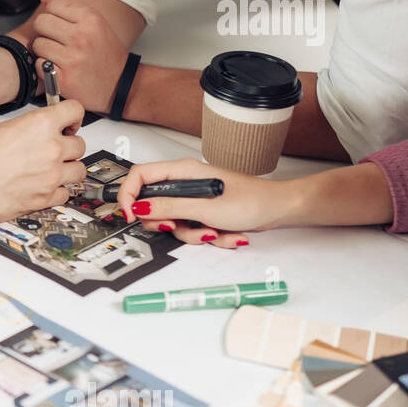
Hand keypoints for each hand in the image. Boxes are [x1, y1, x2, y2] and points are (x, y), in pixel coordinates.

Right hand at [0, 100, 87, 221]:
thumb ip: (24, 130)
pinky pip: (65, 194)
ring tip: (55, 170)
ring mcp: (50, 176)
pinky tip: (45, 187)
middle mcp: (50, 149)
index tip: (70, 122)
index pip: (75, 110)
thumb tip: (31, 132)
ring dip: (68, 169)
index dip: (73, 116)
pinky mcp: (44, 199)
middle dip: (69, 145)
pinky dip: (58, 191)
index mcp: (39, 125)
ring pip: (79, 171)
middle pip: (80, 144)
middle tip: (57, 148)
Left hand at [28, 0, 128, 113]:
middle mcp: (82, 37)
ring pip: (38, 44)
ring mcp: (72, 59)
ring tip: (59, 55)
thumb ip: (69, 5)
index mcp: (90, 19)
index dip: (52, 14)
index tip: (60, 24)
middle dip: (45, 31)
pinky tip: (58, 68)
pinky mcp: (64, 78)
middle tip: (56, 40)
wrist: (119, 85)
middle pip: (41, 22)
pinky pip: (39, 64)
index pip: (53, 5)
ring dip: (44, 50)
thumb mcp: (95, 23)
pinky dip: (45, 68)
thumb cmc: (106, 53)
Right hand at [114, 158, 297, 247]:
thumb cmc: (252, 200)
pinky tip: (225, 233)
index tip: (131, 215)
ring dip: (192, 234)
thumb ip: (169, 208)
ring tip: (214, 232)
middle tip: (178, 226)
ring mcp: (192, 199)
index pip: (139, 176)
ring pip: (172, 222)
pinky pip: (190, 228)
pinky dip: (206, 235)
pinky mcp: (201, 212)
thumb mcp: (205, 208)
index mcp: (181, 171)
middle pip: (152, 204)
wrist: (278, 209)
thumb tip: (140, 208)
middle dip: (165, 223)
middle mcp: (184, 183)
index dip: (129, 195)